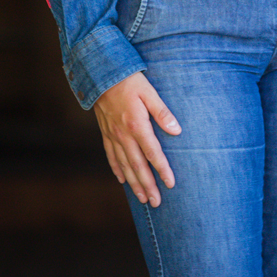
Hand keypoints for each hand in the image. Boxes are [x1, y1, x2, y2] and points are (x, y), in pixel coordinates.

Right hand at [93, 72, 181, 206]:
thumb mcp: (149, 91)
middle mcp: (123, 135)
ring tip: (143, 199)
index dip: (162, 170)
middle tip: (156, 203)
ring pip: (124, 165)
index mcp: (136, 125)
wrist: (100, 73)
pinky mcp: (105, 133)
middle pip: (137, 166)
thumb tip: (176, 130)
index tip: (171, 184)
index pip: (153, 153)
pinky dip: (117, 170)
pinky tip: (122, 180)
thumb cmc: (129, 80)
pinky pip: (111, 156)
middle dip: (148, 185)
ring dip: (134, 184)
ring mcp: (112, 135)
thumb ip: (162, 112)